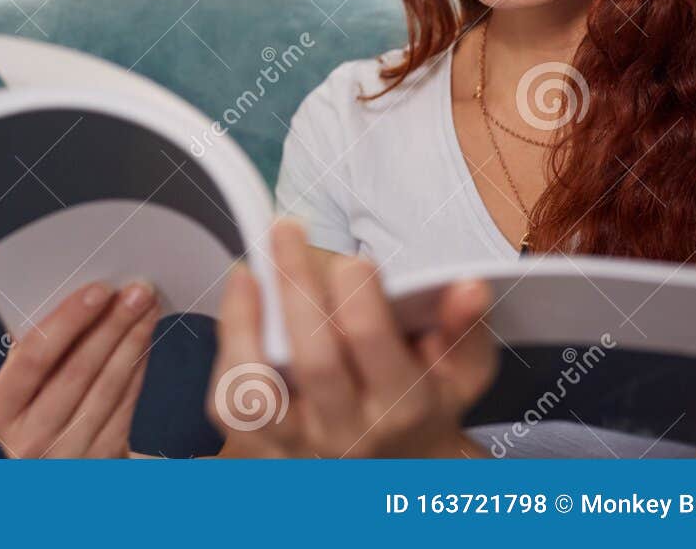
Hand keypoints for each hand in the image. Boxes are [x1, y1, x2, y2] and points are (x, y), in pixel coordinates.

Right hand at [0, 280, 159, 457]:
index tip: (99, 289)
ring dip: (132, 339)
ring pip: (107, 386)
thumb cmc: (39, 408)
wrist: (61, 467)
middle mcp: (28, 441)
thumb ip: (36, 348)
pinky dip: (138, 366)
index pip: (32, 358)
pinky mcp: (103, 462)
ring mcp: (68, 456)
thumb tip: (76, 292)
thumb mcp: (22, 386)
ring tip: (148, 306)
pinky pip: (125, 405)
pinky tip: (145, 337)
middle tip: (137, 290)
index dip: (67, 321)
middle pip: (77, 370)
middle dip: (111, 324)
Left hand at [208, 220, 495, 457]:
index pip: (374, 348)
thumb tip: (467, 287)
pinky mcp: (262, 445)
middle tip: (287, 230)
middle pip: (315, 361)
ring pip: (257, 394)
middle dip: (297, 286)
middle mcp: (348, 431)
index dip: (360, 298)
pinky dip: (228, 347)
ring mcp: (299, 442)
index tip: (353, 258)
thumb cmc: (425, 404)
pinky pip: (230, 402)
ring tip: (250, 268)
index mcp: (403, 406)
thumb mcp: (462, 371)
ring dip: (245, 323)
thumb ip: (465, 327)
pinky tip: (240, 296)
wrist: (397, 466)